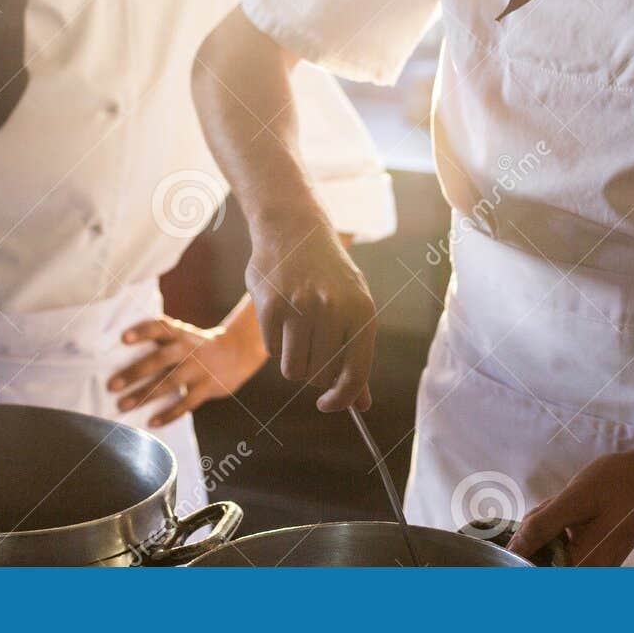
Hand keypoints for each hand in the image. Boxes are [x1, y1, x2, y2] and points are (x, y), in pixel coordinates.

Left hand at [107, 316, 267, 426]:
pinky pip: (186, 404)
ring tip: (122, 406)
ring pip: (170, 384)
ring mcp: (199, 370)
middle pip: (160, 360)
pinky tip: (151, 422)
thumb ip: (159, 341)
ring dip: (145, 395)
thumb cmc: (196, 346)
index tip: (123, 338)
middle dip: (135, 372)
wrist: (236, 353)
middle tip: (111, 385)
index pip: (160, 327)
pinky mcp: (207, 388)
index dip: (142, 331)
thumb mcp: (183, 335)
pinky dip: (168, 414)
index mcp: (180, 334)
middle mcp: (188, 349)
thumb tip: (118, 352)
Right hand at [247, 222, 375, 411]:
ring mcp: (301, 307)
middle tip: (310, 350)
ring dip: (293, 362)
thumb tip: (360, 404)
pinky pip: (273, 352)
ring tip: (295, 335)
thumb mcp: (353, 306)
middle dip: (313, 374)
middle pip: (320, 376)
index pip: (354, 374)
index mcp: (362, 312)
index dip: (341, 398)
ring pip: (294, 370)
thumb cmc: (328, 274)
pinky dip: (275, 345)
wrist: (293, 228)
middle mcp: (333, 310)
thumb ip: (356, 355)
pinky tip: (280, 319)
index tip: (327, 404)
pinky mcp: (272, 306)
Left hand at [508, 445, 633, 565]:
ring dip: (547, 528)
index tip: (520, 531)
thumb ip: (541, 526)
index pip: (539, 575)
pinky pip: (563, 545)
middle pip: (543, 563)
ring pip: (550, 551)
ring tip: (564, 503)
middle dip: (535, 535)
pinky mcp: (594, 554)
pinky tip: (568, 507)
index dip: (521, 558)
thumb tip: (512, 550)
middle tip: (550, 507)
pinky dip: (557, 527)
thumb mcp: (573, 500)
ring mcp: (594, 565)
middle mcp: (591, 573)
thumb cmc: (615, 485)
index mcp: (585, 566)